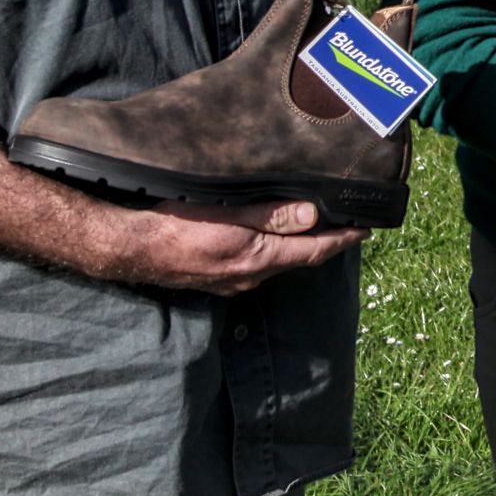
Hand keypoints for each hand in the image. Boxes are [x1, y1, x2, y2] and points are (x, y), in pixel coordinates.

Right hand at [113, 200, 367, 295]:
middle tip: (347, 222)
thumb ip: (272, 216)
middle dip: (325, 241)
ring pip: (277, 262)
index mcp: (258, 259)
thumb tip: (314, 215)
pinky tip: (270, 237)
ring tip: (315, 226)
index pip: (315, 251)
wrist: (128, 248)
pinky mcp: (215, 280)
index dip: (344, 239)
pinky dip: (272, 250)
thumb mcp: (228, 213)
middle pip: (299, 258)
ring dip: (298, 246)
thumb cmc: (175, 225)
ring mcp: (231, 282)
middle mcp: (249, 277)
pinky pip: (255, 264)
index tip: (367, 228)